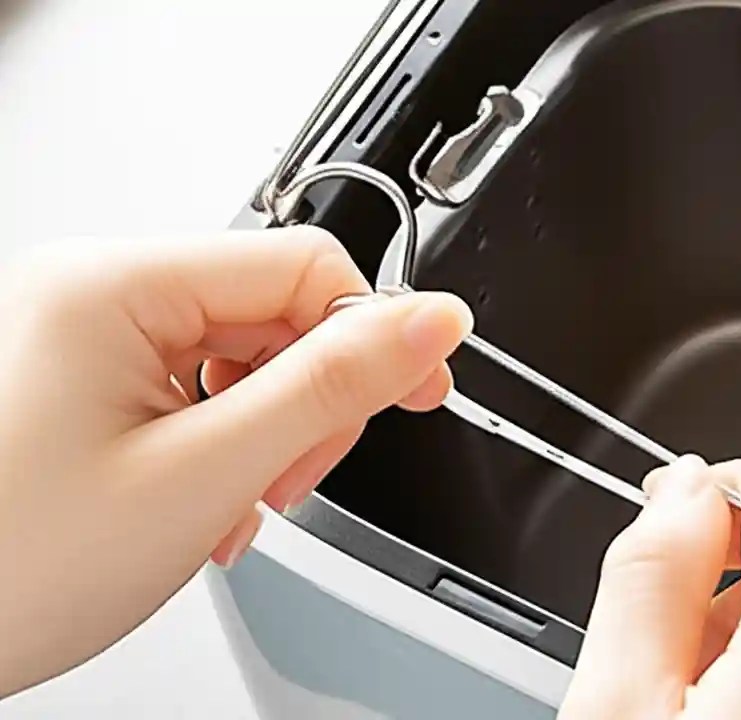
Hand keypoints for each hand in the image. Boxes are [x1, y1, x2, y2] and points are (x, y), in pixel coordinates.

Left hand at [0, 228, 471, 694]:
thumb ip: (333, 385)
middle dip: (310, 399)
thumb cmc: (13, 563)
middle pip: (274, 311)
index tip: (420, 389)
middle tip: (296, 479)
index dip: (375, 333)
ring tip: (238, 504)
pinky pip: (194, 386)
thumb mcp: (208, 472)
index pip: (303, 265)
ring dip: (268, 431)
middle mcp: (91, 293)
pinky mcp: (80, 379)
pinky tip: (209, 499)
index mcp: (114, 286)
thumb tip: (431, 322)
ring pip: (241, 356)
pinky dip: (223, 443)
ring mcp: (81, 336)